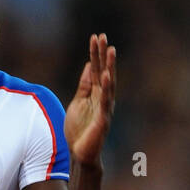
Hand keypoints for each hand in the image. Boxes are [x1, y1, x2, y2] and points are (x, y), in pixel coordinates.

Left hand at [64, 33, 115, 166]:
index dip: (95, 54)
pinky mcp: (103, 118)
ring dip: (109, 66)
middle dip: (103, 54)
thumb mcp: (78, 102)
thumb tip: (89, 65)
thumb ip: (84, 85)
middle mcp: (104, 98)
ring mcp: (105, 107)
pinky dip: (106, 88)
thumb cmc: (79, 130)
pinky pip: (105, 101)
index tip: (95, 37)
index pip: (96, 69)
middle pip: (104, 71)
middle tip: (103, 36)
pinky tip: (105, 75)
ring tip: (110, 50)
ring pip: (108, 83)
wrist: (80, 153)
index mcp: (96, 93)